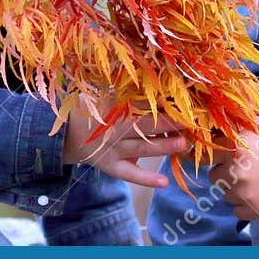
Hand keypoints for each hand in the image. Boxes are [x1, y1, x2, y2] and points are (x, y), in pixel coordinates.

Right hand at [63, 104, 188, 188]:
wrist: (68, 134)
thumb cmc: (97, 111)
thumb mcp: (108, 96)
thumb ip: (131, 92)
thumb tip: (161, 77)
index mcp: (116, 107)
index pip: (143, 104)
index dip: (163, 103)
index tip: (184, 101)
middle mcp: (115, 129)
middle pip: (145, 125)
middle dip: (168, 123)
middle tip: (191, 120)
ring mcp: (114, 149)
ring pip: (142, 148)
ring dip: (163, 146)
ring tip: (183, 143)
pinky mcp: (113, 167)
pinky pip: (131, 174)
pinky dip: (146, 178)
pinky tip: (164, 182)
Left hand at [210, 129, 258, 221]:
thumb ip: (240, 123)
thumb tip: (222, 119)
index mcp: (235, 145)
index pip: (203, 155)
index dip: (207, 156)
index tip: (209, 159)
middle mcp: (234, 170)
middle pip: (214, 176)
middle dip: (224, 173)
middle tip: (241, 168)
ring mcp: (243, 193)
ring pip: (226, 194)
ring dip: (235, 189)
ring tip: (255, 180)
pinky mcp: (252, 210)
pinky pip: (237, 210)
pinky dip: (245, 205)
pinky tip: (258, 194)